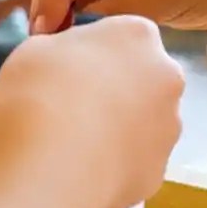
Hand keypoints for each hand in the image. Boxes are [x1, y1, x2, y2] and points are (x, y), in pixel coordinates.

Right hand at [0, 16, 183, 207]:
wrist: (49, 164)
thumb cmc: (38, 89)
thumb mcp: (37, 48)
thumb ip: (66, 51)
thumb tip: (68, 66)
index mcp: (138, 34)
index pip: (122, 37)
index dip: (91, 56)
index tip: (65, 73)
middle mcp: (167, 77)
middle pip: (141, 80)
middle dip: (113, 92)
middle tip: (70, 109)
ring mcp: (169, 128)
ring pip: (143, 124)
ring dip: (116, 130)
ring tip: (72, 147)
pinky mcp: (159, 172)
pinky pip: (134, 163)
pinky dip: (113, 166)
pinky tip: (80, 173)